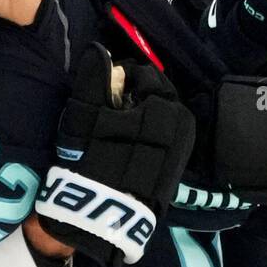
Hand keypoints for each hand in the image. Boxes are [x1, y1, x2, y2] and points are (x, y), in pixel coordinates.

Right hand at [34, 43, 194, 266]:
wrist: (98, 216)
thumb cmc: (88, 159)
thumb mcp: (84, 113)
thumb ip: (94, 77)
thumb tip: (100, 50)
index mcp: (164, 107)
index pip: (144, 75)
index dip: (120, 77)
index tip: (103, 89)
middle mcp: (181, 126)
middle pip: (156, 96)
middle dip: (134, 97)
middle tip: (108, 110)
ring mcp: (182, 150)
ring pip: (162, 120)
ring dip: (141, 118)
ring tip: (116, 130)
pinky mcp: (177, 170)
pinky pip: (164, 142)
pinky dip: (148, 138)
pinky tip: (128, 149)